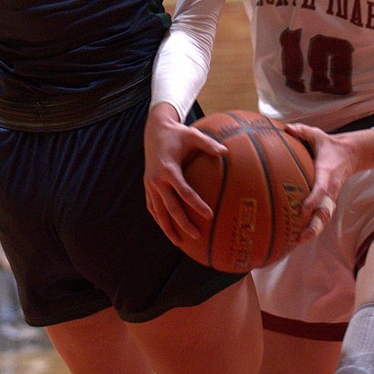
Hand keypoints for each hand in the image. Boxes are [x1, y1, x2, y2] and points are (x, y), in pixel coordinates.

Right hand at [143, 103, 226, 244]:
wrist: (154, 130)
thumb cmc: (178, 133)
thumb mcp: (193, 135)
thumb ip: (209, 143)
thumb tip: (226, 151)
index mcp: (168, 169)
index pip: (184, 192)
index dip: (197, 205)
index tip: (209, 215)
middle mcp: (157, 180)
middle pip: (170, 208)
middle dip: (183, 224)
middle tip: (197, 236)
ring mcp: (150, 185)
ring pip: (158, 212)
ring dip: (168, 228)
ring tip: (179, 242)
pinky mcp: (147, 186)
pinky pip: (152, 207)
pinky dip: (159, 219)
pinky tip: (168, 229)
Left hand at [283, 123, 373, 242]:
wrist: (352, 154)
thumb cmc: (329, 145)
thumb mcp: (317, 135)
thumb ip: (302, 131)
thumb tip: (285, 128)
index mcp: (326, 172)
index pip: (321, 189)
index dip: (313, 199)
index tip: (302, 209)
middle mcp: (330, 188)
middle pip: (325, 211)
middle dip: (315, 225)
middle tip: (301, 237)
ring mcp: (331, 196)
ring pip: (325, 217)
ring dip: (314, 230)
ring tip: (299, 242)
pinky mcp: (329, 200)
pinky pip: (323, 216)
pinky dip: (314, 227)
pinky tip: (299, 237)